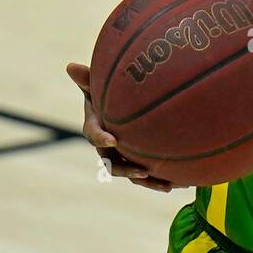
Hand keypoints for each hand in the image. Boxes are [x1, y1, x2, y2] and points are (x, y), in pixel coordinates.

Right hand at [66, 62, 174, 192]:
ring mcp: (122, 154)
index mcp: (95, 127)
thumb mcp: (96, 84)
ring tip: (167, 186)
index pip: (93, 135)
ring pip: (132, 172)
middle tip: (143, 171)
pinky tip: (182, 182)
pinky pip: (148, 171)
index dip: (101, 138)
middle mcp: (107, 146)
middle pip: (113, 163)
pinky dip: (162, 177)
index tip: (112, 139)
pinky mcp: (137, 157)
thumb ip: (87, 78)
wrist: (118, 104)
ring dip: (149, 181)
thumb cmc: (105, 91)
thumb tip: (70, 66)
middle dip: (127, 169)